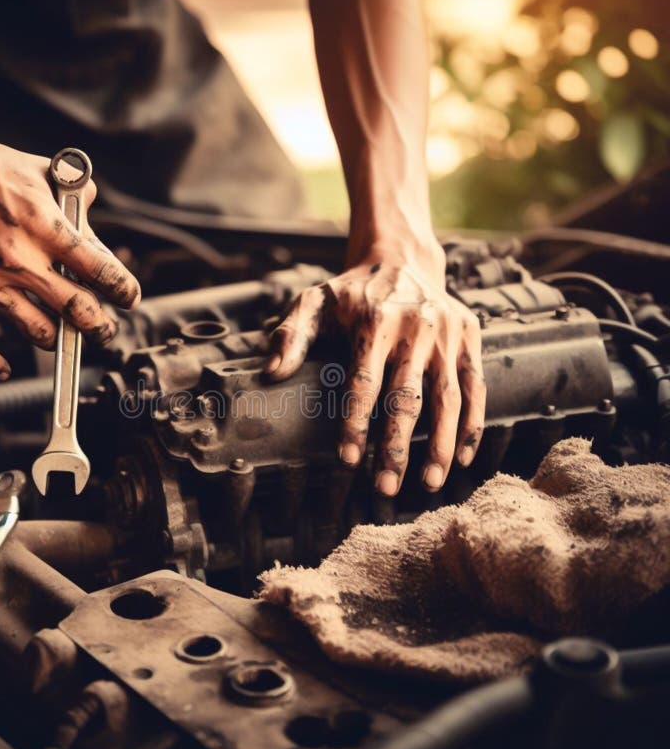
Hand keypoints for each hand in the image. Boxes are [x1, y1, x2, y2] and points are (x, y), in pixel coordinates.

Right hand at [0, 108, 139, 378]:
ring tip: (58, 337)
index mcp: (47, 230)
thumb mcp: (36, 170)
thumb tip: (88, 205)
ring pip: (37, 332)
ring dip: (54, 340)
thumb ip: (70, 192)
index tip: (129, 299)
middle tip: (104, 332)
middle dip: (100, 328)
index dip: (124, 291)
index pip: (103, 272)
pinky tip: (3, 367)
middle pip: (79, 312)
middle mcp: (21, 260)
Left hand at [264, 246, 485, 496]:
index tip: (349, 461)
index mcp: (374, 321)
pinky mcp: (470, 339)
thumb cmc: (352, 292)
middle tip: (386, 488)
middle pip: (407, 398)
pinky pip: (476, 388)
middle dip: (397, 448)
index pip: (364, 381)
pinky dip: (472, 425)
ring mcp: (447, 335)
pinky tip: (461, 458)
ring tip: (429, 484)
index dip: (356, 423)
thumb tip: (271, 374)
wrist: (401, 260)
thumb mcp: (314, 302)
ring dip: (440, 446)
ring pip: (447, 399)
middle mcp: (416, 328)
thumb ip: (291, 335)